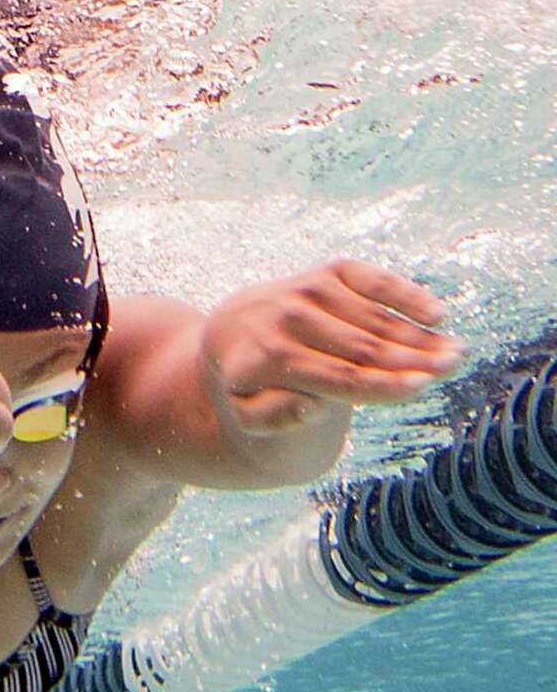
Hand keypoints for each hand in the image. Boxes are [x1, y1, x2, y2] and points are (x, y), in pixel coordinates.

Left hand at [201, 259, 462, 434]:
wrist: (233, 333)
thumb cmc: (250, 384)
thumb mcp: (247, 412)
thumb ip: (271, 417)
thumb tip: (311, 406)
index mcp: (268, 357)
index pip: (338, 376)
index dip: (384, 383)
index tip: (423, 386)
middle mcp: (287, 317)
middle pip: (364, 346)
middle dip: (414, 357)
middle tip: (456, 365)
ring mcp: (307, 289)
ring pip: (374, 318)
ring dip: (419, 335)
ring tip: (458, 352)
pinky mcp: (326, 273)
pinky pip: (373, 281)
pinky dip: (405, 294)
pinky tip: (436, 313)